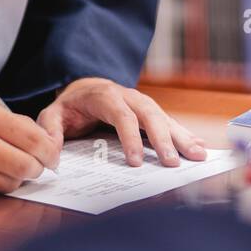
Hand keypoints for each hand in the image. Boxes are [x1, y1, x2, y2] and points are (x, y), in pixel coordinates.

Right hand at [0, 99, 60, 197]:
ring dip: (16, 178)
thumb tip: (42, 141)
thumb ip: (4, 122)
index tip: (52, 153)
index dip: (49, 148)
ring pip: (12, 181)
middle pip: (27, 164)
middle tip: (36, 166)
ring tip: (7, 169)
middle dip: (37, 168)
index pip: (32, 136)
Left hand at [37, 78, 207, 167]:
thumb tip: (51, 154)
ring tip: (198, 155)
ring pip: (165, 117)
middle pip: (150, 115)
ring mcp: (143, 104)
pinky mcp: (152, 113)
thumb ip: (50, 130)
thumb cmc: (71, 106)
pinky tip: (200, 147)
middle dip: (163, 138)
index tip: (136, 162)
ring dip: (182, 136)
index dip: (130, 137)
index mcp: (105, 96)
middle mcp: (129, 97)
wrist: (86, 88)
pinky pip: (171, 123)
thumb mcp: (53, 114)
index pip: (121, 115)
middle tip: (172, 162)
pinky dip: (186, 134)